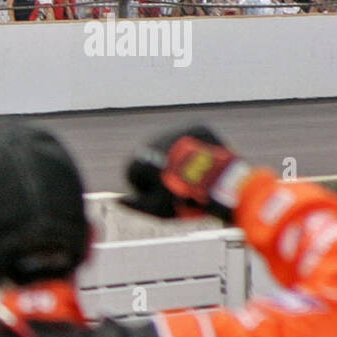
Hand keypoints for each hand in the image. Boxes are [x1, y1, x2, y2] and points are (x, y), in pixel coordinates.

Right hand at [121, 124, 251, 221]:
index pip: (135, 175)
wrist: (217, 181)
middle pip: (154, 158)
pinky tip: (208, 163)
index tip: (164, 199)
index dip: (148, 190)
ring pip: (174, 147)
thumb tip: (119, 200)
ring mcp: (176, 131)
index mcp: (138, 160)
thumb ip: (135, 205)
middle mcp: (153, 140)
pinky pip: (194, 138)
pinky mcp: (197, 126)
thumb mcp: (157, 210)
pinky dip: (198, 149)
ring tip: (197, 176)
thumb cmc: (184, 199)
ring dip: (180, 159)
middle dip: (163, 171)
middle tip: (182, 188)